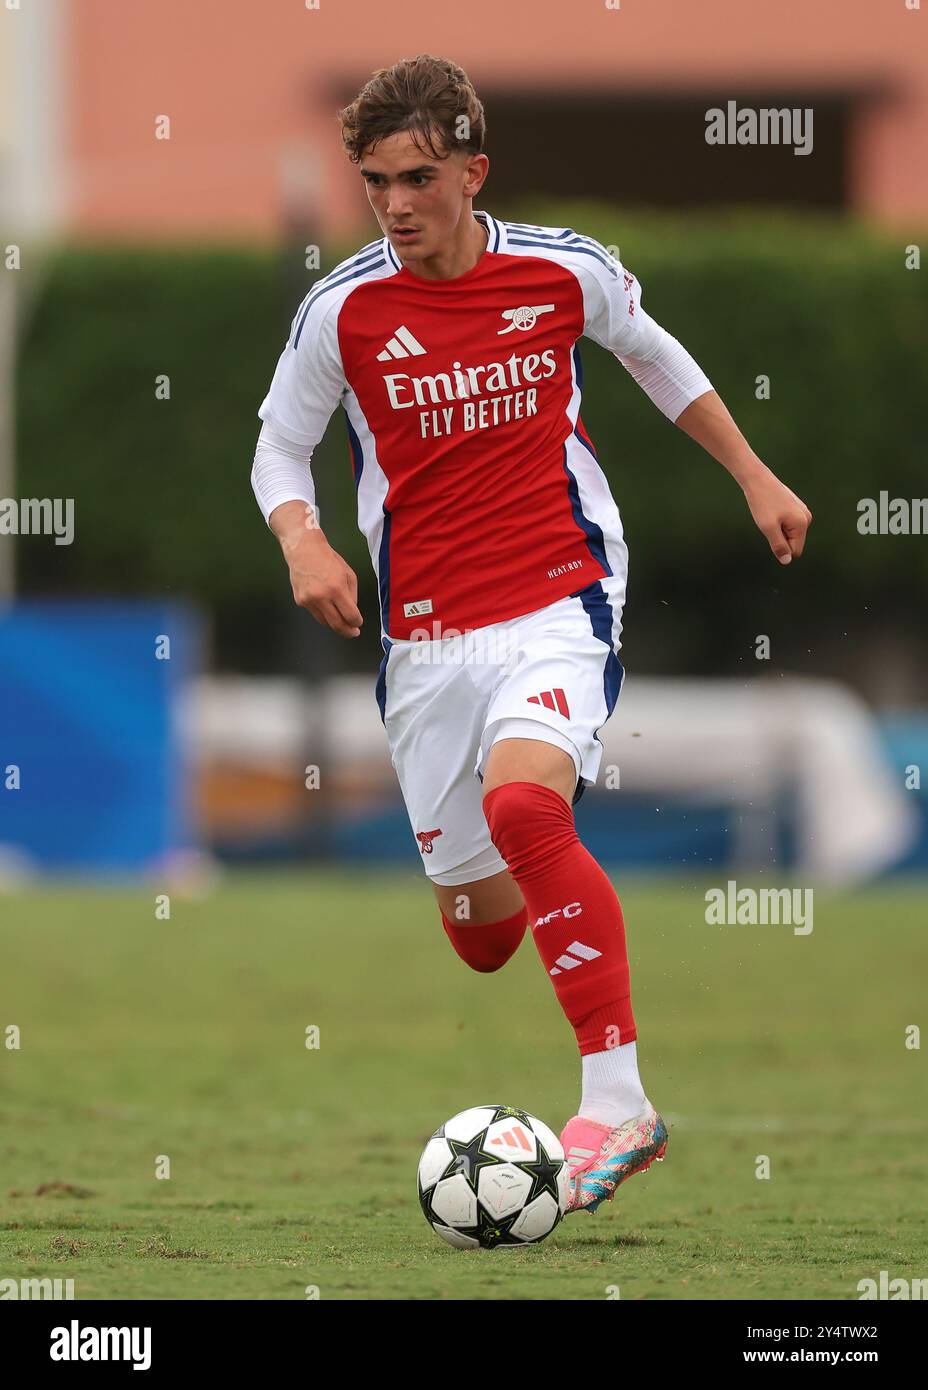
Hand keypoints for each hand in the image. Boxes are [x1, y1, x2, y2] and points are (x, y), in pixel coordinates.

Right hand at [273, 510, 363, 637]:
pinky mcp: (300, 601)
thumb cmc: (328, 559)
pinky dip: (324, 613)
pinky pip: (315, 613)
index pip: (350, 615)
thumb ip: (352, 596)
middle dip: (347, 632)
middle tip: (352, 633)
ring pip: (325, 622)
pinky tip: (328, 607)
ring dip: (335, 624)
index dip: (356, 622)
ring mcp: (308, 600)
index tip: (358, 623)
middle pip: (337, 625)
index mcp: (336, 589)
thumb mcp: (349, 574)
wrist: (304, 550)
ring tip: (342, 623)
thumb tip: (352, 612)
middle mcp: (321, 597)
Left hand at [743, 468, 812, 564]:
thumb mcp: (768, 528)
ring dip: (777, 530)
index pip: (794, 551)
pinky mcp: (796, 507)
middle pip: (793, 542)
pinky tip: (771, 510)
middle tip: (769, 522)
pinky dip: (777, 522)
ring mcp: (802, 511)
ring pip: (789, 533)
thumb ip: (778, 546)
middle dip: (779, 538)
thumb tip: (787, 561)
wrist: (758, 479)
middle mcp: (807, 518)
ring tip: (770, 515)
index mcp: (803, 524)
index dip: (780, 547)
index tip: (771, 532)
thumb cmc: (762, 503)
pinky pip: (787, 524)